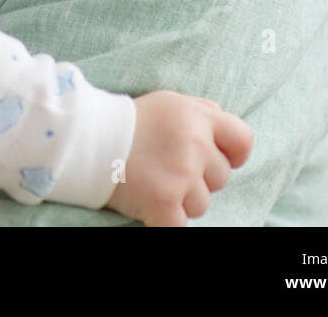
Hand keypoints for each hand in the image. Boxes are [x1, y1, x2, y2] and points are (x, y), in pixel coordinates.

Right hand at [105, 91, 253, 225]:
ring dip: (181, 199)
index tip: (214, 159)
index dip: (232, 154)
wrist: (85, 138)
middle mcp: (194, 144)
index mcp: (197, 117)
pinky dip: (165, 220)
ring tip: (152, 181)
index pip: (243, 140)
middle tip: (165, 166)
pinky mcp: (164, 202)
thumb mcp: (167, 102)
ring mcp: (180, 174)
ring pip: (202, 204)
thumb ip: (200, 111)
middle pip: (220, 177)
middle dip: (198, 178)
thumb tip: (223, 128)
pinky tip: (149, 206)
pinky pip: (180, 225)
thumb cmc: (126, 120)